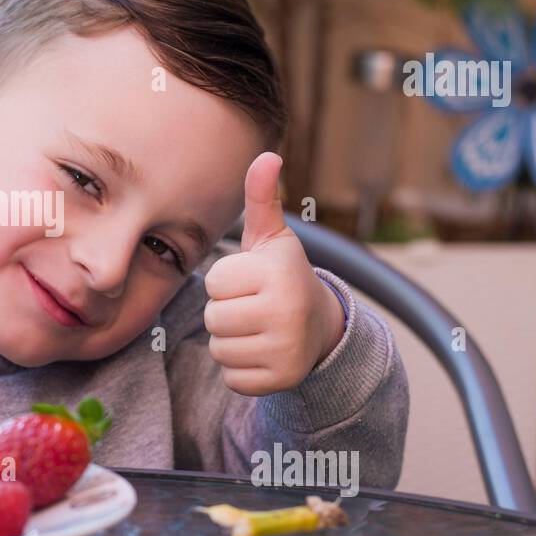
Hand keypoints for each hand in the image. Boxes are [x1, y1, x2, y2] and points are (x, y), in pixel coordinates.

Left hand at [203, 152, 345, 396]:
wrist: (322, 327)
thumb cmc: (282, 276)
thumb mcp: (272, 237)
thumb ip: (261, 198)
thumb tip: (267, 155)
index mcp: (279, 273)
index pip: (214, 282)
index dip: (226, 281)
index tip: (252, 280)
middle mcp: (286, 312)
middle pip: (213, 318)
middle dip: (226, 312)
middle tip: (254, 307)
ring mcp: (286, 350)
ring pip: (219, 349)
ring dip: (231, 340)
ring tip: (258, 328)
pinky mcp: (281, 380)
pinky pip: (231, 378)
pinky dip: (240, 368)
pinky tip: (263, 352)